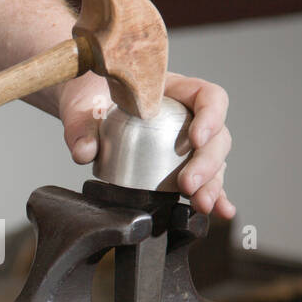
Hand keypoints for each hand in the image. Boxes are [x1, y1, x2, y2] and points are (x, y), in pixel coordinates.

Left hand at [58, 71, 234, 218]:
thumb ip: (81, 126)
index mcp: (174, 90)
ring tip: (201, 204)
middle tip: (188, 184)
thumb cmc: (90, 97)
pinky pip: (203, 181)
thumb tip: (85, 152)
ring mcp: (187, 143)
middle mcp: (188, 116)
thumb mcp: (82, 105)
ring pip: (214, 162)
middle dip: (207, 163)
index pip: (209, 97)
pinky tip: (220, 211)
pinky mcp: (180, 166)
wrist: (84, 111)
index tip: (195, 139)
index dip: (211, 117)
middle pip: (217, 136)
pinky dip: (214, 196)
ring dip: (212, 185)